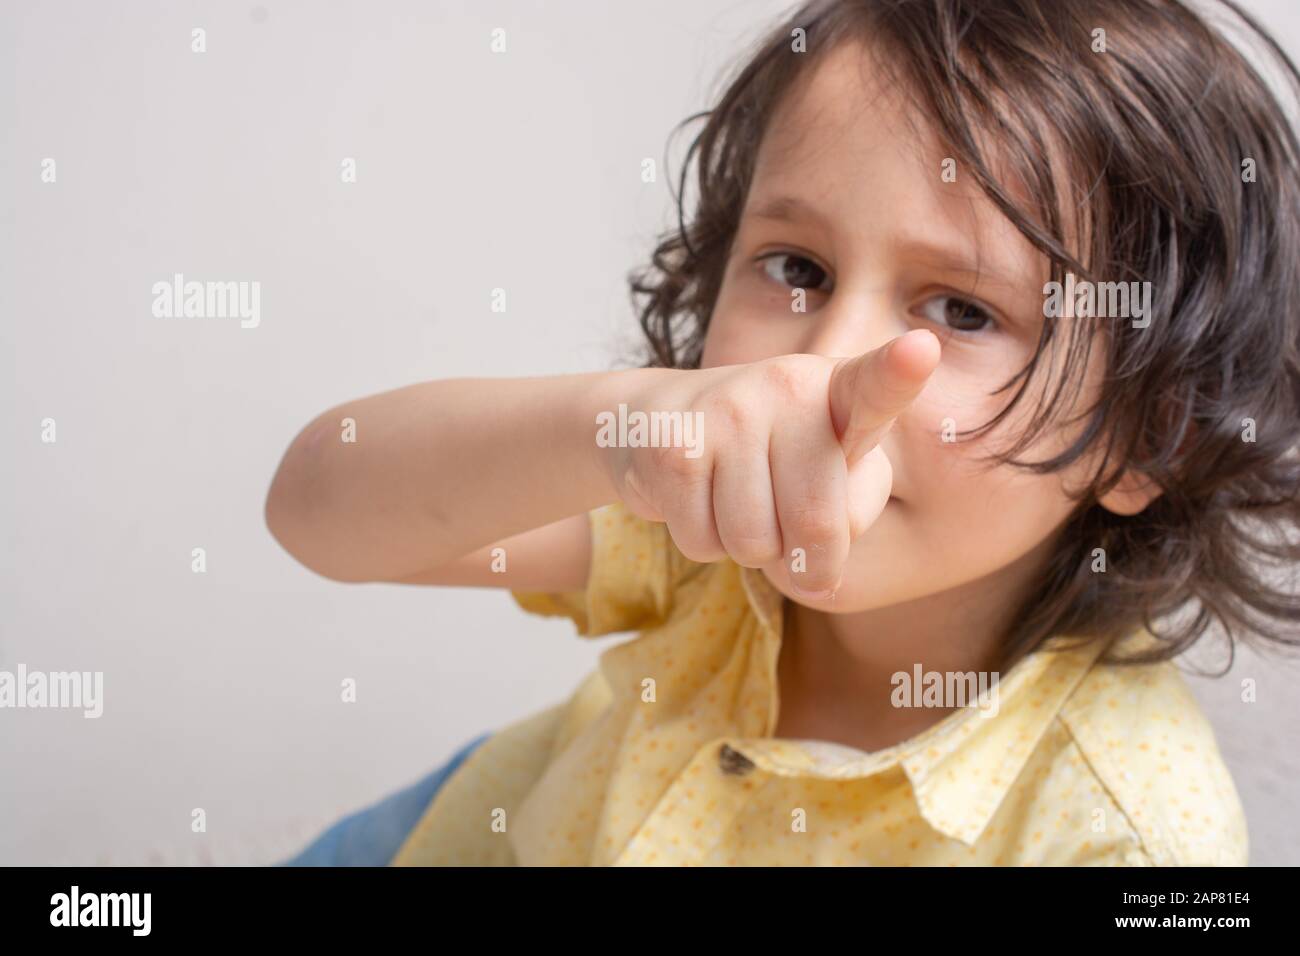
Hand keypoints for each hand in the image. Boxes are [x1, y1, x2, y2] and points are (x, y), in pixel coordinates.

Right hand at [602, 329, 940, 596]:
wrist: (659, 420)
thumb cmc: (772, 459)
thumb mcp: (831, 475)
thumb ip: (849, 514)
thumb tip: (815, 569)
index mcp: (838, 391)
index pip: (875, 386)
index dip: (899, 374)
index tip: (920, 350)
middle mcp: (786, 386)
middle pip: (814, 524)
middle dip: (805, 561)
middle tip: (789, 530)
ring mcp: (727, 409)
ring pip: (753, 543)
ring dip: (746, 548)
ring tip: (734, 498)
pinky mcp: (676, 445)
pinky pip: (703, 542)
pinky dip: (703, 542)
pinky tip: (697, 497)